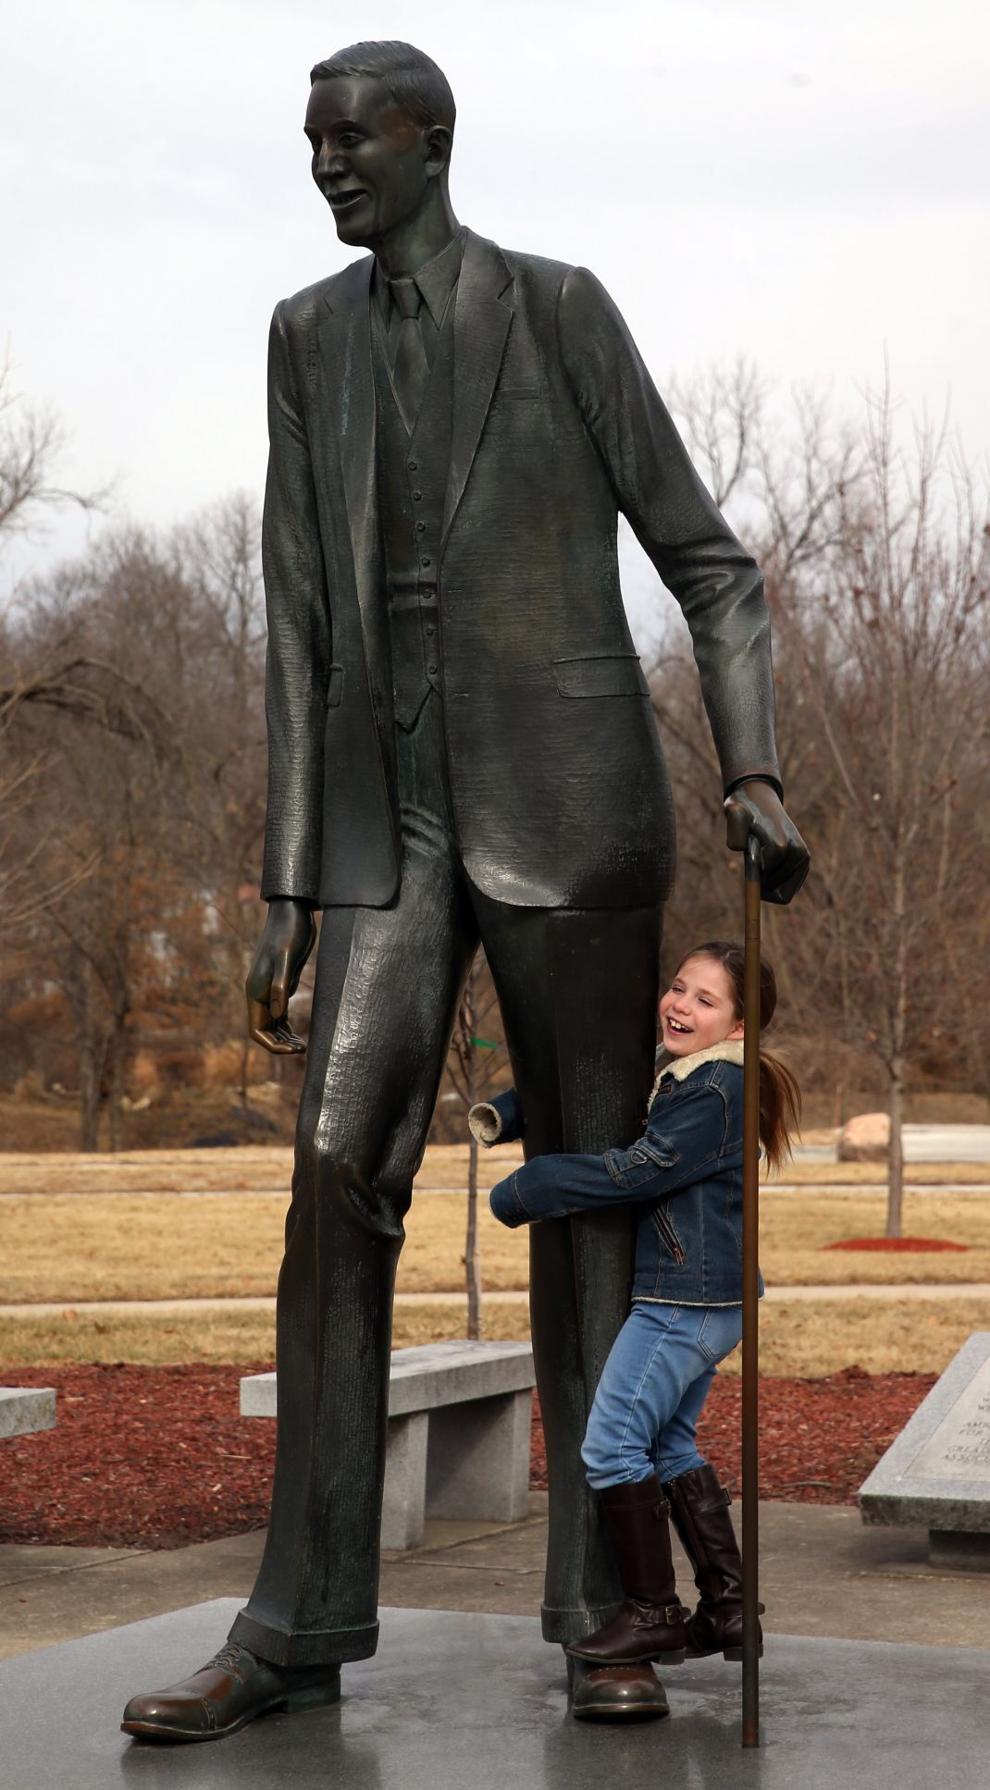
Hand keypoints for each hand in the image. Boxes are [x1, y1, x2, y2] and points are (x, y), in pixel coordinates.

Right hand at [245, 899, 316, 1053]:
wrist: (292, 912)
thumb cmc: (289, 932)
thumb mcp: (287, 958)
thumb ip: (281, 985)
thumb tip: (276, 1015)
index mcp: (256, 991)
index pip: (257, 1030)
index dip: (272, 1045)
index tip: (294, 1050)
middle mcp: (260, 993)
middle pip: (264, 1030)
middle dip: (280, 1044)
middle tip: (303, 1049)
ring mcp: (270, 989)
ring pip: (272, 1024)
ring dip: (284, 1038)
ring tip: (303, 1047)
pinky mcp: (282, 984)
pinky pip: (280, 1014)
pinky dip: (287, 1027)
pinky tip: (301, 1034)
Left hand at [724, 781, 809, 904]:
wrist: (760, 800)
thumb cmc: (743, 810)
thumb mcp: (733, 814)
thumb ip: (734, 829)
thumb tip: (738, 848)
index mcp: (780, 846)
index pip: (766, 883)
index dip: (754, 877)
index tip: (751, 854)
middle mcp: (799, 852)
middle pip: (777, 893)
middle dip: (763, 882)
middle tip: (758, 855)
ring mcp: (804, 857)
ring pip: (784, 894)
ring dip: (770, 883)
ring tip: (765, 857)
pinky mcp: (805, 861)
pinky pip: (789, 891)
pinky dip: (777, 884)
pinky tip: (771, 863)